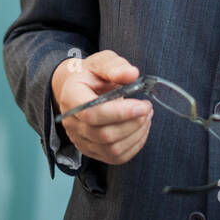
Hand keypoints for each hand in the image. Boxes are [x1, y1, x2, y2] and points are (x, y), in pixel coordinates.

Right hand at [51, 50, 152, 164]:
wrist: (78, 88)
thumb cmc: (91, 75)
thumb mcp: (101, 62)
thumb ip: (115, 66)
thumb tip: (131, 74)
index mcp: (71, 97)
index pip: (93, 113)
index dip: (121, 113)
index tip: (142, 105)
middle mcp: (72, 123)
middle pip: (104, 135)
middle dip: (133, 123)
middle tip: (147, 108)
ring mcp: (81, 140)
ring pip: (112, 149)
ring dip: (136, 134)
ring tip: (146, 117)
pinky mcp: (92, 151)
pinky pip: (116, 157)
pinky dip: (134, 145)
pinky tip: (141, 129)